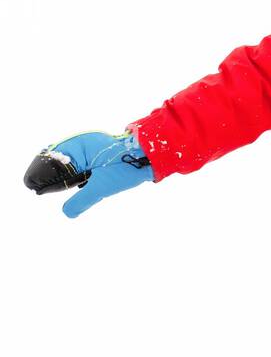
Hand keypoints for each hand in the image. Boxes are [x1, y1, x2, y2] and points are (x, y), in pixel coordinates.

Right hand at [23, 130, 153, 217]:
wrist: (152, 154)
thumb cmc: (127, 165)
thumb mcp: (103, 186)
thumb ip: (83, 200)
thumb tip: (66, 213)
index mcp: (79, 146)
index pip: (50, 158)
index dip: (39, 173)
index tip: (32, 186)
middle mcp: (82, 143)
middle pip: (56, 158)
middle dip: (46, 173)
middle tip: (36, 187)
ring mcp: (90, 146)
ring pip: (67, 159)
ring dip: (59, 172)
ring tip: (48, 186)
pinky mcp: (98, 152)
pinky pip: (78, 160)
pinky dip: (71, 171)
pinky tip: (69, 182)